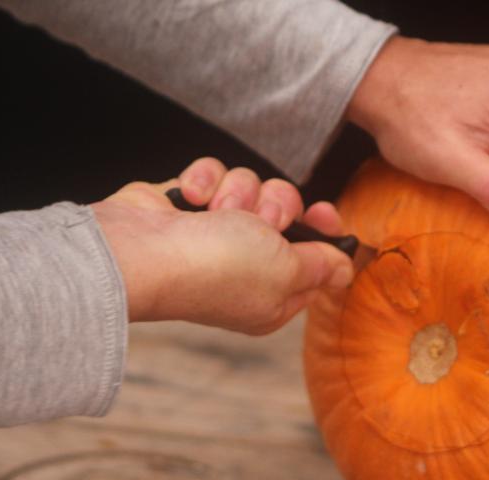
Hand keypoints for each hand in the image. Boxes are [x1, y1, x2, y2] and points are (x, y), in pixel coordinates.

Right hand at [92, 158, 351, 333]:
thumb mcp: (288, 270)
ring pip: (251, 187)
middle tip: (260, 220)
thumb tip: (346, 269)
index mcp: (274, 295)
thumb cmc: (217, 267)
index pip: (315, 257)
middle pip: (286, 212)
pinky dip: (203, 181)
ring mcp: (215, 235)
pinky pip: (214, 175)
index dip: (323, 231)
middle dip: (276, 205)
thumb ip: (322, 265)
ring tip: (216, 212)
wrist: (142, 251)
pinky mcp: (187, 207)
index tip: (322, 213)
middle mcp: (246, 266)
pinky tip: (189, 199)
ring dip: (237, 192)